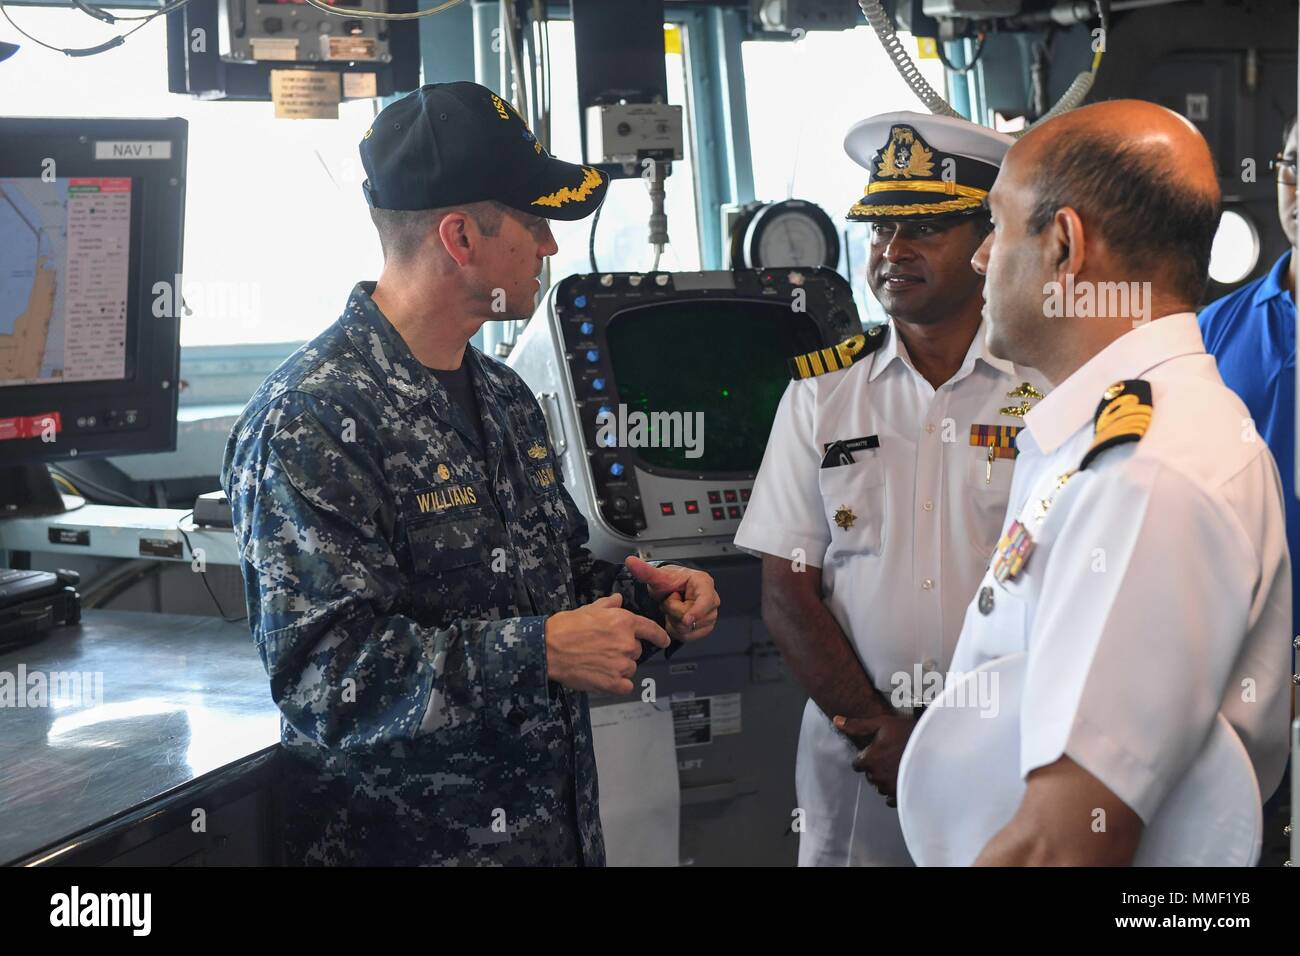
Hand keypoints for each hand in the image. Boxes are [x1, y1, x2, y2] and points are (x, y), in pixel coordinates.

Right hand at [545, 594, 669, 694]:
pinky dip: (617, 684)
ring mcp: (621, 664)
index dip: (660, 636)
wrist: (549, 648)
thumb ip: (608, 605)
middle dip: (624, 651)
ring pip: (630, 668)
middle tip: (603, 649)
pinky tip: (603, 678)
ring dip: (619, 668)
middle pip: (636, 651)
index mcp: (624, 622)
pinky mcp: (613, 683)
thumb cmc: (566, 627)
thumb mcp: (589, 609)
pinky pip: (625, 686)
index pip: (651, 630)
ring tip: (598, 663)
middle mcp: (627, 643)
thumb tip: (618, 599)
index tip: (664, 640)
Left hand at [624, 555, 719, 641]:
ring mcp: (709, 615)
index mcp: (704, 583)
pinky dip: (677, 631)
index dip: (696, 611)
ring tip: (673, 609)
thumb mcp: (657, 577)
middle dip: (674, 612)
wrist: (670, 590)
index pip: (705, 600)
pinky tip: (674, 619)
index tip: (686, 619)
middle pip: (691, 618)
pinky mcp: (704, 627)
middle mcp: (711, 600)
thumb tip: (631, 561)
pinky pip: (688, 637)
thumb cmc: (669, 582)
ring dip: (674, 622)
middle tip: (670, 601)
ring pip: (688, 629)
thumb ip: (645, 571)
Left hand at [833, 713, 915, 807]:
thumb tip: (836, 720)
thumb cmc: (909, 733)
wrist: (936, 746)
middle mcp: (878, 776)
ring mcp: (891, 788)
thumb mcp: (882, 723)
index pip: (858, 764)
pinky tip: (903, 777)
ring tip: (900, 765)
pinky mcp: (903, 796)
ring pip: (880, 787)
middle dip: (877, 767)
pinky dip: (895, 790)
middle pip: (869, 775)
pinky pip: (891, 799)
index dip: (868, 756)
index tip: (880, 750)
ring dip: (886, 779)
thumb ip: (857, 725)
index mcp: (870, 759)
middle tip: (892, 756)